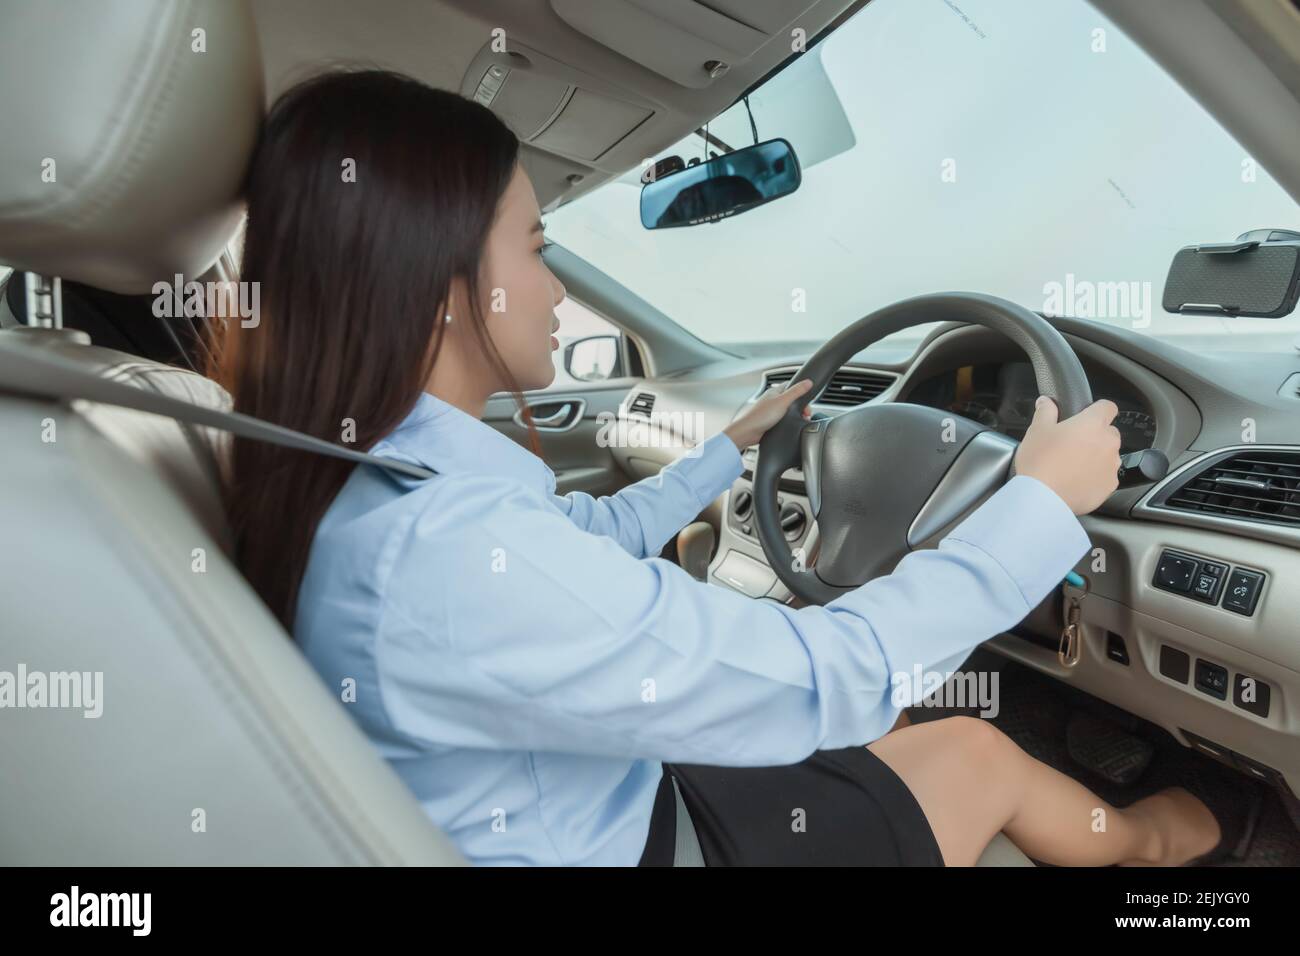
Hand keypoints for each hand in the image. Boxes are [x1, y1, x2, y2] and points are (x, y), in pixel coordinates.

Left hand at [723, 379, 814, 451]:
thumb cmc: (760, 416)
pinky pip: (783, 420)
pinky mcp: (770, 422)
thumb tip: (808, 382)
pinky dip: (789, 422)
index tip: (808, 398)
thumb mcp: (782, 402)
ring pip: (788, 411)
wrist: (748, 432)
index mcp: (774, 392)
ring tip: (801, 419)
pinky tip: (790, 425)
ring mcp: (771, 411)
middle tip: (805, 413)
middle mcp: (772, 400)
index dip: (801, 390)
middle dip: (800, 406)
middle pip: (791, 400)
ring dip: (795, 415)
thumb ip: (796, 392)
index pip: (791, 385)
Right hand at [1014, 395, 1121, 514]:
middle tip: (1072, 445)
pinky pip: (1105, 477)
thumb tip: (1047, 402)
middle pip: (1109, 433)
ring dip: (1096, 457)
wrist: (1044, 498)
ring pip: (1108, 456)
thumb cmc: (1041, 462)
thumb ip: (1045, 411)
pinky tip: (1076, 481)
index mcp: (1093, 424)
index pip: (1108, 407)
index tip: (1087, 416)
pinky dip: (1095, 478)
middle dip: (1095, 436)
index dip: (1097, 410)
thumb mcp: (1037, 430)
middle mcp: (1108, 443)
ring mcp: (1112, 466)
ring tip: (1072, 466)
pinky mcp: (1109, 486)